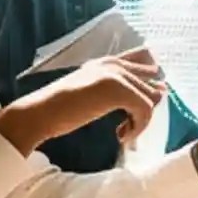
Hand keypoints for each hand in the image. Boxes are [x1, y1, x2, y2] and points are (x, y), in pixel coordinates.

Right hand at [0, 46, 165, 155]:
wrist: (40, 112)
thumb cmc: (61, 108)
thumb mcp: (92, 92)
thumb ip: (117, 89)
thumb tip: (157, 93)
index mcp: (107, 62)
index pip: (146, 62)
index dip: (147, 87)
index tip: (133, 110)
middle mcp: (114, 64)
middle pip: (152, 82)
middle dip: (145, 106)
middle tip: (127, 124)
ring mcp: (116, 74)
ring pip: (151, 98)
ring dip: (140, 120)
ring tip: (122, 132)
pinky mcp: (118, 89)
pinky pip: (145, 110)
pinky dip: (137, 127)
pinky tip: (120, 135)